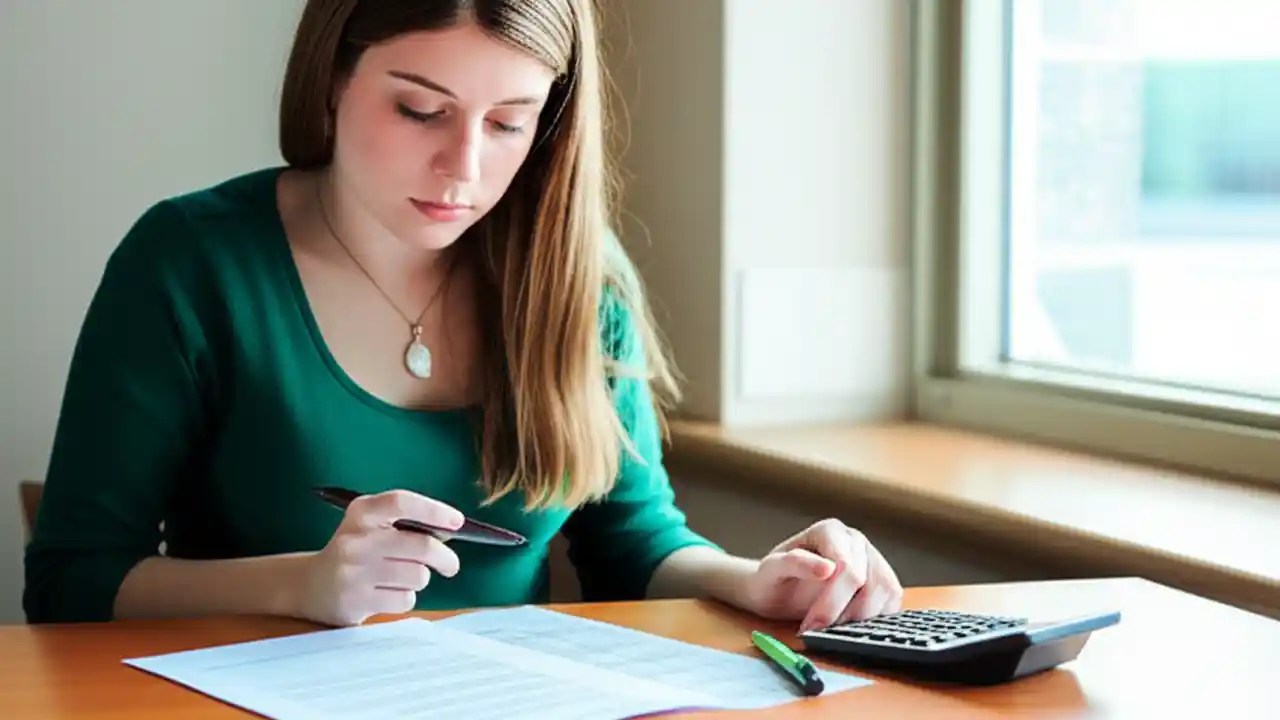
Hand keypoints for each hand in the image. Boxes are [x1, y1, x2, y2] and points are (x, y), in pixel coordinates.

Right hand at [294, 490, 463, 625]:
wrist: (308, 585)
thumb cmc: (355, 552)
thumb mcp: (370, 527)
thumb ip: (405, 525)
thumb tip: (449, 530)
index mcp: (362, 512)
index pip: (401, 502)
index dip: (434, 510)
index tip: (457, 521)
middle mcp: (356, 539)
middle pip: (421, 546)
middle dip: (445, 558)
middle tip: (450, 565)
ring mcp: (354, 572)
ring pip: (418, 576)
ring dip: (420, 579)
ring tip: (402, 578)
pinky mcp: (355, 601)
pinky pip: (405, 599)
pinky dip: (405, 598)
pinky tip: (387, 594)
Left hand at [742, 519, 902, 632]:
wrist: (778, 591)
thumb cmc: (773, 580)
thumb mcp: (771, 571)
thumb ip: (793, 563)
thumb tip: (827, 568)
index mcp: (830, 531)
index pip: (846, 566)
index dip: (831, 601)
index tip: (811, 626)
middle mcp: (855, 541)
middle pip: (866, 580)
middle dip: (841, 614)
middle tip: (817, 633)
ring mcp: (873, 560)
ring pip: (884, 591)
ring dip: (858, 619)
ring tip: (830, 629)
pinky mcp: (883, 583)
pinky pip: (891, 603)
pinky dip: (872, 621)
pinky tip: (847, 627)